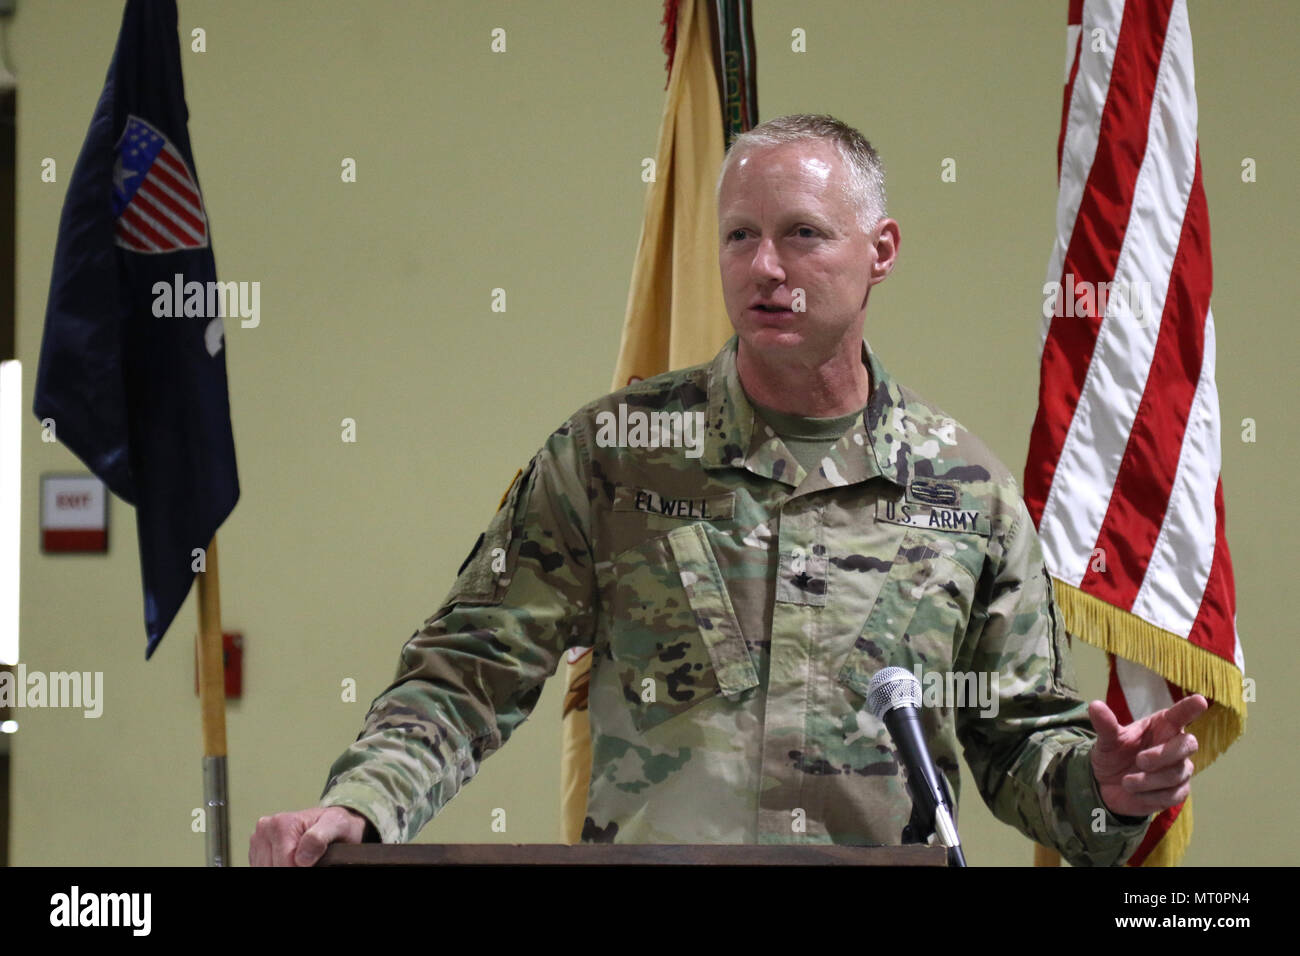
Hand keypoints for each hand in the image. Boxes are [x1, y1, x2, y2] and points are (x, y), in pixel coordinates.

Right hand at [249, 806, 369, 866]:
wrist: (332, 823)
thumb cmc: (335, 824)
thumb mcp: (337, 825)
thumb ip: (320, 837)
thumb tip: (302, 858)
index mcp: (280, 823)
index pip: (284, 864)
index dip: (300, 869)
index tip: (313, 863)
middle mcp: (265, 829)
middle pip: (274, 867)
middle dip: (293, 868)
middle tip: (310, 861)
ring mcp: (259, 840)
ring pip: (265, 869)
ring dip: (284, 868)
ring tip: (302, 860)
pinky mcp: (257, 850)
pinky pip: (262, 868)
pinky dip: (276, 867)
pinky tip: (290, 862)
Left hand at [1089, 694, 1207, 818]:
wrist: (1107, 786)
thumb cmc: (1113, 755)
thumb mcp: (1107, 740)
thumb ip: (1106, 725)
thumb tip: (1095, 705)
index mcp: (1161, 726)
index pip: (1179, 715)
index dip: (1190, 708)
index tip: (1200, 701)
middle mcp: (1175, 744)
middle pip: (1188, 745)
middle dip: (1164, 754)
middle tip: (1139, 760)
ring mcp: (1180, 769)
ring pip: (1177, 773)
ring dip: (1149, 780)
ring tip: (1126, 782)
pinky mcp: (1178, 792)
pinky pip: (1173, 795)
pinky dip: (1151, 795)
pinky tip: (1135, 793)